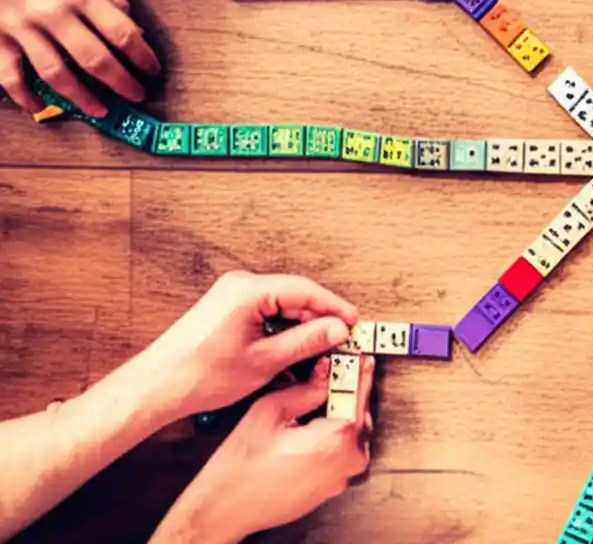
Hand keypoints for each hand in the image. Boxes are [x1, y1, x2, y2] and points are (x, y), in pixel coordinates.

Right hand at [0, 0, 159, 116]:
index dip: (143, 57)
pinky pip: (9, 73)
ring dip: (82, 98)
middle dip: (121, 83)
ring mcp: (22, 26)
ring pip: (56, 74)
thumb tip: (133, 30)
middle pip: (95, 60)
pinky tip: (38, 108)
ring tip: (101, 110)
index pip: (122, 34)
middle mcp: (52, 12)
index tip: (152, 69)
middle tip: (135, 95)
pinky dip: (23, 95)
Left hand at [135, 271, 356, 419]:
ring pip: (282, 304)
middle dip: (320, 317)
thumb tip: (337, 329)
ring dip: (303, 325)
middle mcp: (239, 286)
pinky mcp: (228, 308)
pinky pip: (267, 311)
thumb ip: (306, 341)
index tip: (354, 322)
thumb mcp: (265, 361)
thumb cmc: (200, 375)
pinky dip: (284, 328)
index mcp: (248, 291)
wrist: (157, 385)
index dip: (334, 307)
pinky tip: (295, 348)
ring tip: (321, 348)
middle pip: (295, 295)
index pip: (305, 290)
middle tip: (342, 338)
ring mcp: (232, 295)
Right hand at [153, 356, 373, 542]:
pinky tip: (310, 426)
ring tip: (317, 401)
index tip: (360, 355)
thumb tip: (326, 370)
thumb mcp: (270, 412)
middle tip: (333, 374)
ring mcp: (342, 478)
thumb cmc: (242, 465)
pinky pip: (344, 453)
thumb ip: (306, 389)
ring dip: (340, 414)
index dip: (359, 370)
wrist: (227, 508)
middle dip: (347, 394)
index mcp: (337, 439)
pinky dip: (333, 435)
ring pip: (353, 434)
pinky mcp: (333, 487)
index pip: (360, 394)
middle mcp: (348, 461)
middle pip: (360, 414)